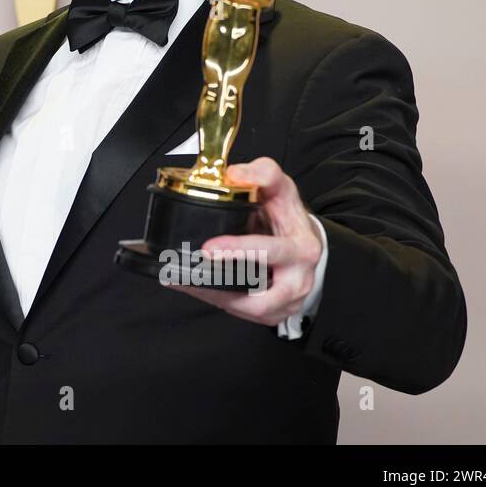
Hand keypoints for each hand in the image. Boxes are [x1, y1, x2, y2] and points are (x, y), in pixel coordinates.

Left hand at [174, 157, 322, 326]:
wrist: (304, 242)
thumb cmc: (288, 216)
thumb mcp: (280, 187)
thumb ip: (262, 173)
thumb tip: (235, 174)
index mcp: (301, 248)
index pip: (270, 252)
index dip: (238, 251)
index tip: (208, 248)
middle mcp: (297, 280)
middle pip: (260, 300)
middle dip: (220, 289)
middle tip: (186, 274)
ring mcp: (286, 302)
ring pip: (245, 310)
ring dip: (211, 296)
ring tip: (182, 279)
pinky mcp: (272, 313)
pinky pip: (239, 312)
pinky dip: (213, 299)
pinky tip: (192, 285)